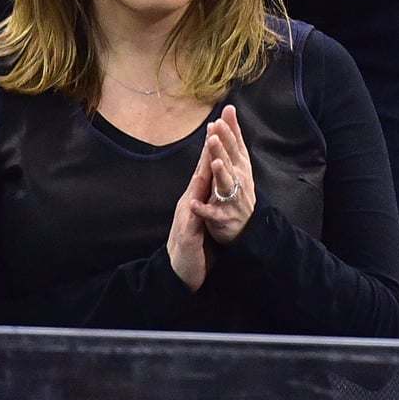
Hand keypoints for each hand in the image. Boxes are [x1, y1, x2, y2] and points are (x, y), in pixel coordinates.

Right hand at [167, 138, 213, 290]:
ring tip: (208, 156)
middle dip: (207, 152)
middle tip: (214, 127)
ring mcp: (186, 219)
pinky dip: (194, 211)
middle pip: (199, 174)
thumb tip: (208, 175)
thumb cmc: (192, 243)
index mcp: (195, 199)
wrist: (180, 273)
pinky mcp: (187, 236)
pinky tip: (194, 202)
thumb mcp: (199, 215)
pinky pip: (191, 222)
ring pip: (194, 193)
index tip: (218, 126)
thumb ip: (203, 195)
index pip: (205, 170)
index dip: (212, 149)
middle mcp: (189, 204)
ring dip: (200, 174)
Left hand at [191, 103, 256, 245]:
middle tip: (214, 136)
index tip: (219, 120)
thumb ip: (232, 135)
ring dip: (220, 173)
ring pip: (225, 184)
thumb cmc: (239, 185)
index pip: (233, 145)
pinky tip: (194, 204)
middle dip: (221, 148)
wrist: (246, 223)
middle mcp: (237, 178)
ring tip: (214, 162)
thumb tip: (228, 108)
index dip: (227, 133)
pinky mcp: (224, 216)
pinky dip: (204, 209)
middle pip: (228, 161)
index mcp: (239, 164)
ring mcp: (231, 197)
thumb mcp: (239, 160)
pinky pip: (213, 213)